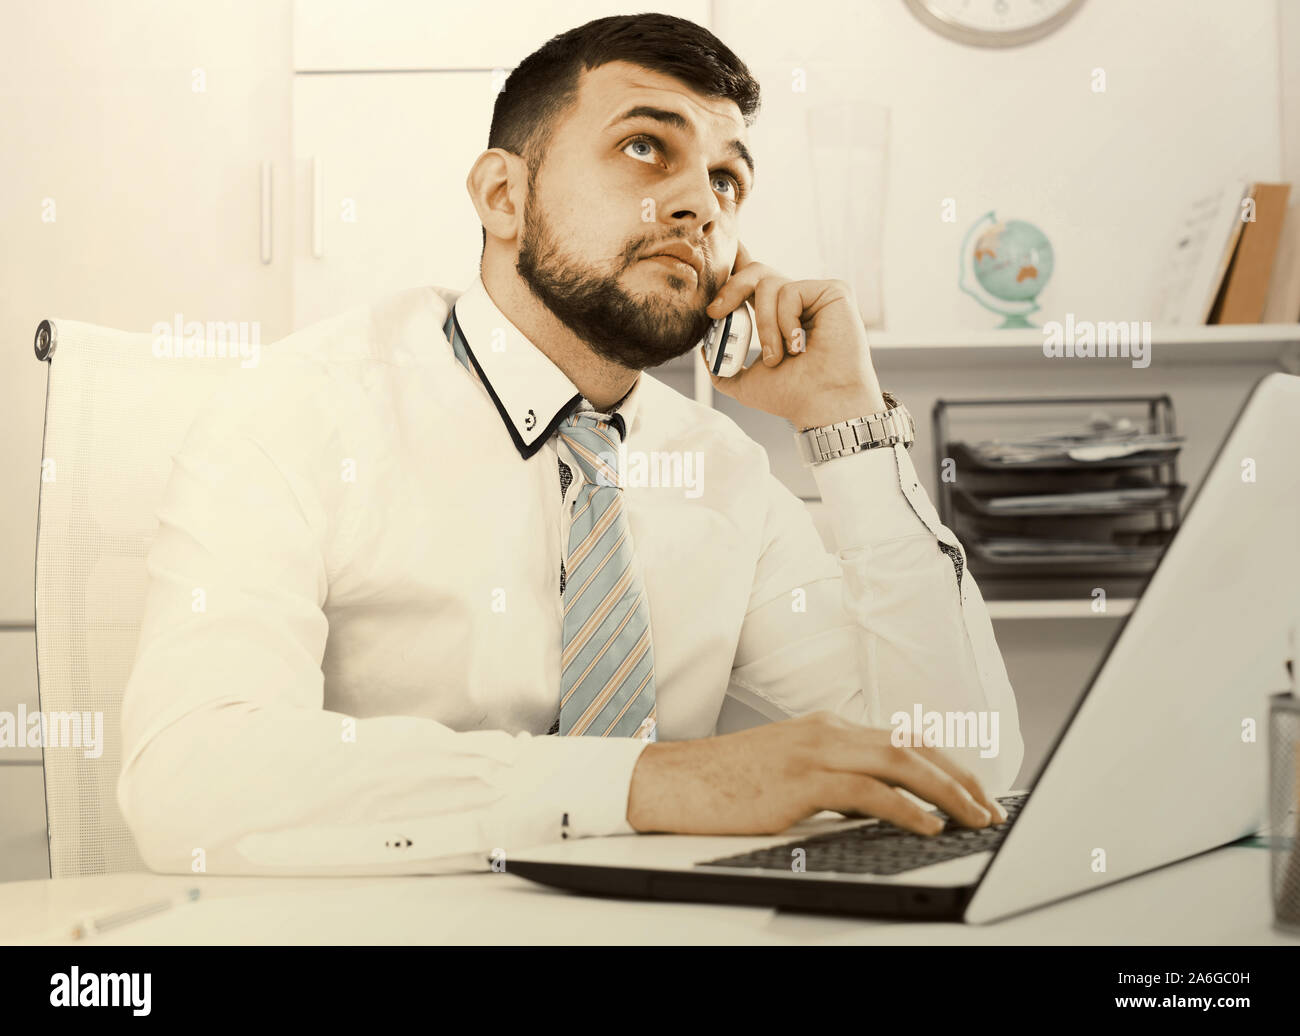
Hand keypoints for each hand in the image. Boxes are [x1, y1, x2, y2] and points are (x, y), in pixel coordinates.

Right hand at [626, 710, 1007, 836]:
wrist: (673, 781)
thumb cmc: (724, 782)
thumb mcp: (787, 770)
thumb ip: (831, 777)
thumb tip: (877, 805)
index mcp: (826, 727)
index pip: (903, 739)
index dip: (947, 764)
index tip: (974, 791)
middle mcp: (827, 731)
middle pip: (913, 746)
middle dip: (961, 779)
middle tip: (989, 810)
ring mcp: (814, 751)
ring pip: (901, 763)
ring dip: (947, 793)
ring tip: (973, 820)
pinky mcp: (801, 779)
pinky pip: (868, 790)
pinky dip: (906, 807)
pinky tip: (928, 825)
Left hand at [704, 242, 885, 428]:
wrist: (821, 405)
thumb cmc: (792, 396)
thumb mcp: (744, 384)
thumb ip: (721, 368)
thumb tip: (704, 350)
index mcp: (778, 315)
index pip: (753, 281)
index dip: (734, 267)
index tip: (712, 280)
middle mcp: (797, 301)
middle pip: (756, 271)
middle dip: (731, 288)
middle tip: (716, 313)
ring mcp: (815, 295)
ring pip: (768, 284)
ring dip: (764, 325)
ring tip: (777, 356)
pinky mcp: (833, 291)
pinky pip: (790, 291)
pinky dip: (785, 320)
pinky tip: (799, 345)